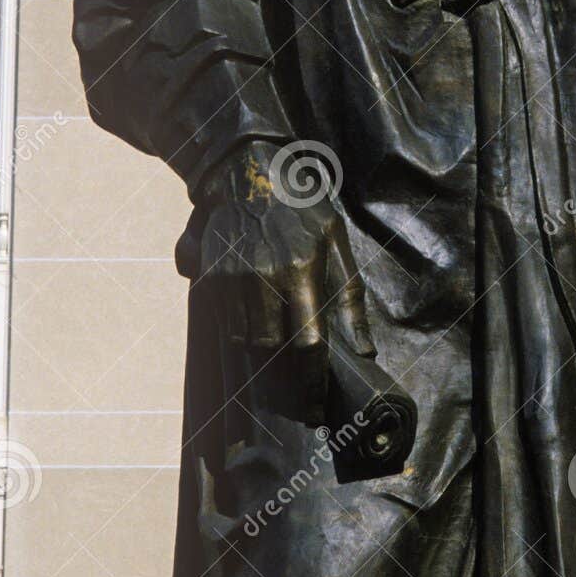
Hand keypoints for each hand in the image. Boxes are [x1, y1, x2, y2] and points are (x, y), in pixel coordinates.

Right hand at [178, 142, 367, 427]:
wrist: (250, 172)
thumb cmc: (303, 208)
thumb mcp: (337, 242)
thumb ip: (351, 297)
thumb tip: (364, 350)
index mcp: (301, 270)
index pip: (307, 343)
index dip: (312, 380)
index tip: (316, 404)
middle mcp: (263, 277)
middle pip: (273, 348)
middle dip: (287, 369)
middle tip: (297, 382)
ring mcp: (232, 277)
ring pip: (246, 340)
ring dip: (262, 351)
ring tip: (277, 350)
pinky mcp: (211, 276)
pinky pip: (225, 323)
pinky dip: (240, 331)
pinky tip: (254, 322)